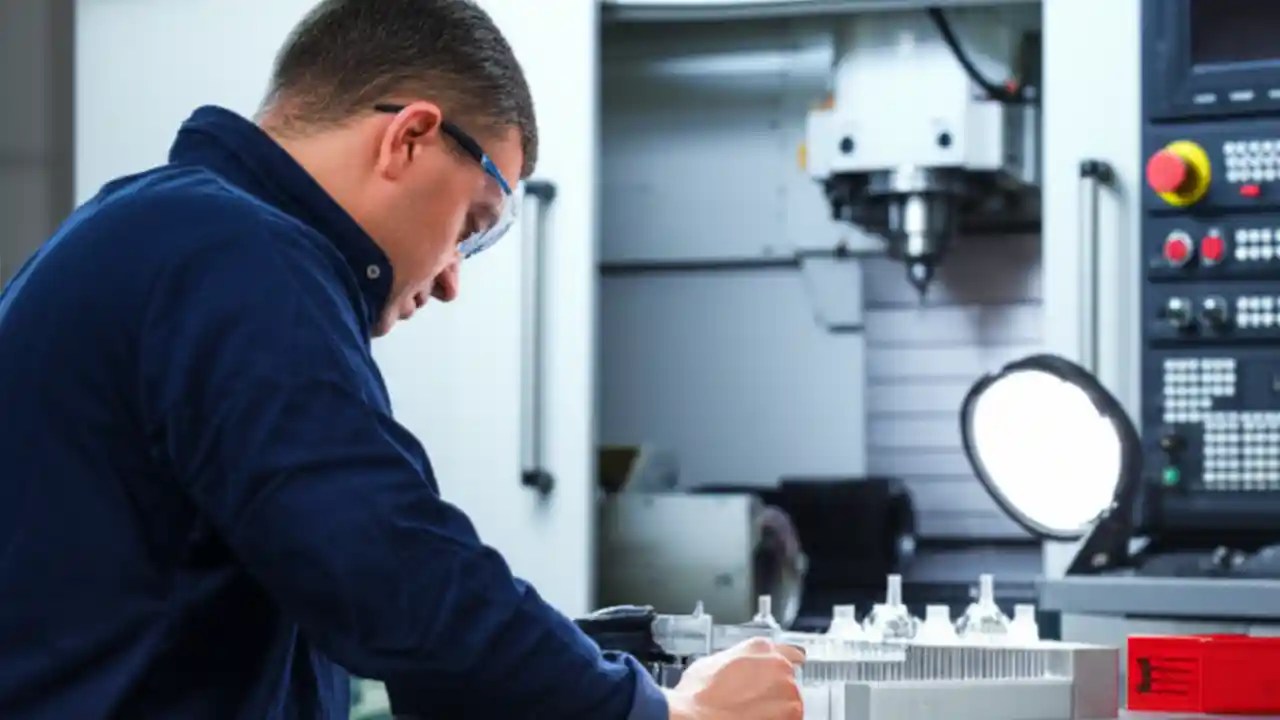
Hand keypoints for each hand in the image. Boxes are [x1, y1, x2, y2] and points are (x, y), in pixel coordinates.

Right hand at [664, 637, 803, 719]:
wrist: (698, 718)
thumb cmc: (699, 695)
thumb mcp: (713, 662)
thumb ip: (737, 658)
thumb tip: (738, 665)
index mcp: (760, 648)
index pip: (789, 650)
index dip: (785, 662)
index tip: (789, 668)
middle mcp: (779, 666)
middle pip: (787, 678)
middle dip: (773, 688)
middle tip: (751, 700)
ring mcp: (788, 692)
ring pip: (790, 700)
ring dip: (777, 707)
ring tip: (751, 713)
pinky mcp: (793, 715)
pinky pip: (790, 718)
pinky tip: (756, 719)